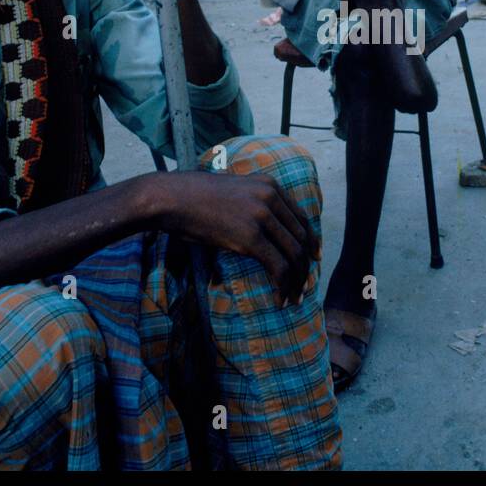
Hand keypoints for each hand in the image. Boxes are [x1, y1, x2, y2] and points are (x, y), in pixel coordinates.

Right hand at [154, 170, 319, 305]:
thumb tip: (262, 230)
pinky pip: (278, 267)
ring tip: (293, 298)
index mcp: (270, 185)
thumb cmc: (194, 198)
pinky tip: (280, 301)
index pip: (301, 218)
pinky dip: (283, 287)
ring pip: (294, 255)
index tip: (314, 258)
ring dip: (297, 281)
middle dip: (305, 266)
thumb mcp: (233, 192)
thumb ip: (253, 204)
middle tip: (304, 286)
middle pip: (301, 238)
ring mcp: (262, 217)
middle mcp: (271, 198)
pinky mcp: (250, 237)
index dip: (311, 242)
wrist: (171, 197)